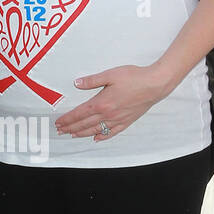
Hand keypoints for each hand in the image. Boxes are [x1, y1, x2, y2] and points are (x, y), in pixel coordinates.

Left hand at [55, 63, 171, 141]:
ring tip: (72, 135)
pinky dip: (102, 137)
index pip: (79, 114)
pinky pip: (112, 132)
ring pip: (96, 130)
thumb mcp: (110, 75)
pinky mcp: (126, 121)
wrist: (154, 84)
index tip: (59, 122)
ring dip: (82, 133)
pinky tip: (96, 138)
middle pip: (85, 124)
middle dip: (71, 128)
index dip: (68, 119)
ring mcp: (117, 119)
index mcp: (101, 103)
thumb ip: (92, 80)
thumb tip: (77, 83)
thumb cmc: (134, 77)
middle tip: (60, 131)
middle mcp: (108, 114)